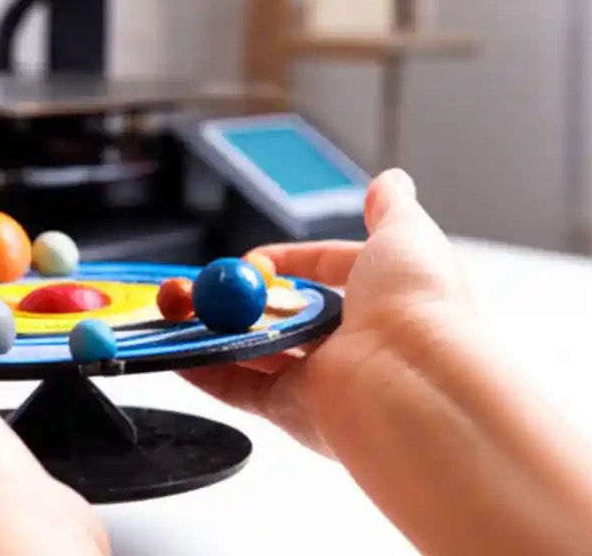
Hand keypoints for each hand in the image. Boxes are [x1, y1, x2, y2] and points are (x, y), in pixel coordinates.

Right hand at [180, 169, 473, 455]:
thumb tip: (392, 180)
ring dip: (217, 330)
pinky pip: (238, 389)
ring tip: (181, 310)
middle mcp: (353, 342)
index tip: (255, 258)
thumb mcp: (406, 234)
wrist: (410, 380)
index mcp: (384, 299)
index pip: (330, 274)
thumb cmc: (414, 304)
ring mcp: (321, 379)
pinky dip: (204, 369)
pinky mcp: (292, 410)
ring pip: (257, 350)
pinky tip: (176, 349)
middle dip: (246, 299)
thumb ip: (392, 208)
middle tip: (212, 285)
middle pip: (287, 315)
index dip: (292, 261)